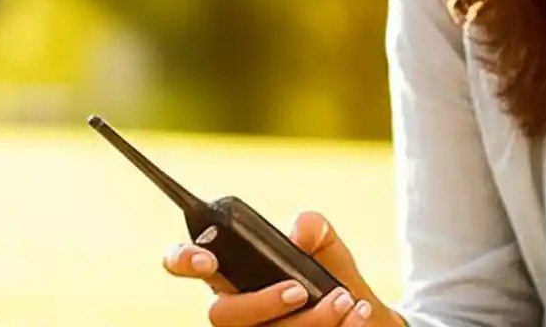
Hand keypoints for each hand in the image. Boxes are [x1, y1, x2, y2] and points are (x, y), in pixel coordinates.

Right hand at [162, 211, 403, 326]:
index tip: (206, 260)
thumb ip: (313, 227)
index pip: (187, 263)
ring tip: (345, 299)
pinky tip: (356, 314)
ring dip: (310, 320)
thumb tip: (299, 232)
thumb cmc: (330, 275)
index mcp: (231, 270)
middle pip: (222, 315)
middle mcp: (236, 306)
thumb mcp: (326, 243)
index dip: (183, 260)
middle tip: (299, 289)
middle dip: (261, 303)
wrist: (363, 314)